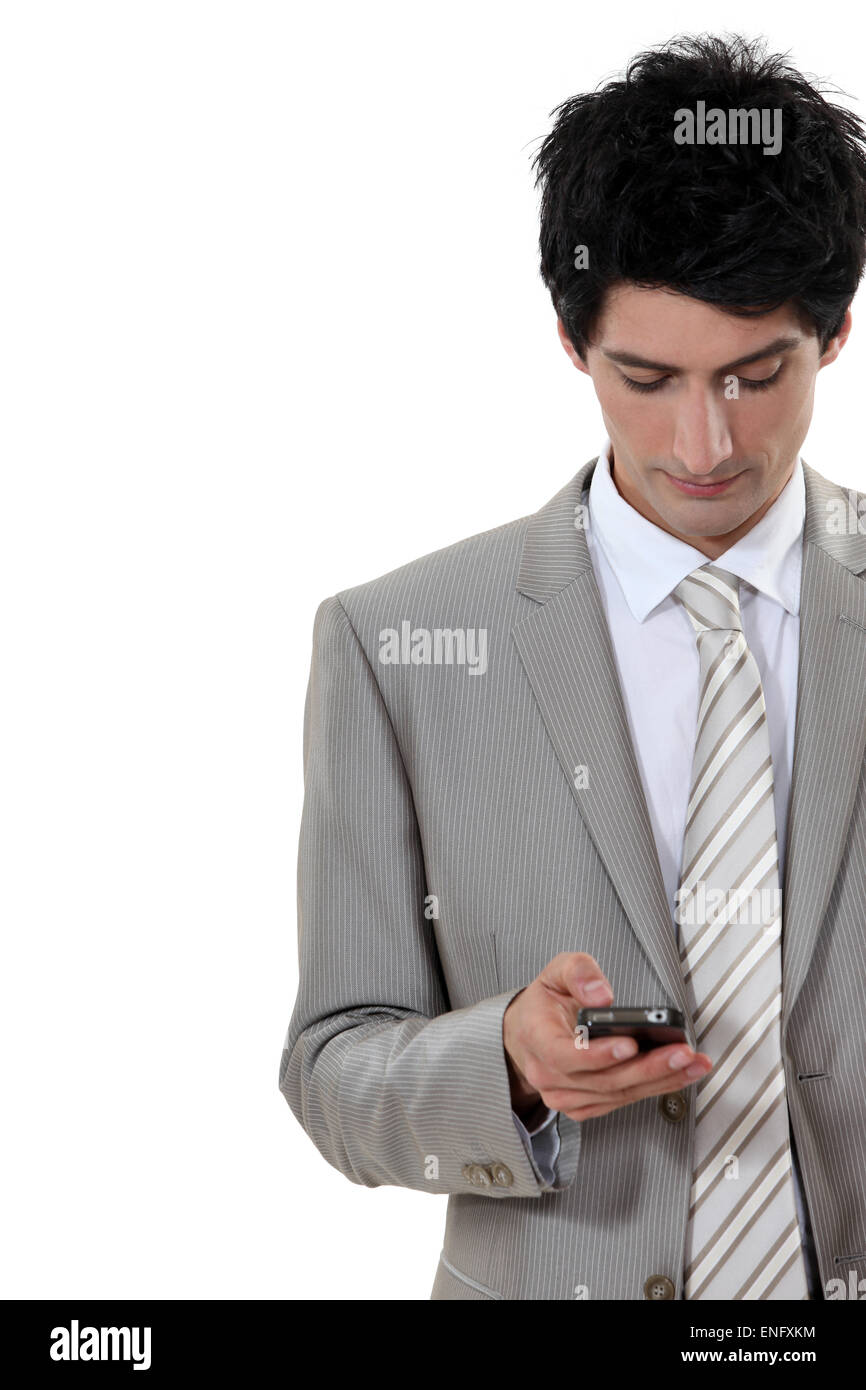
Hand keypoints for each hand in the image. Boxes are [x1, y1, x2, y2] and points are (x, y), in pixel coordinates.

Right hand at [502, 951, 711, 1121]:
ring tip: (691, 1063)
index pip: (565, 1056)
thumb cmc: (544, 1004)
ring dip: (660, 1080)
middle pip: (602, 1080)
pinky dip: (654, 1089)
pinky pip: (622, 1101)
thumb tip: (601, 995)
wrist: (528, 1034)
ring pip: (617, 1094)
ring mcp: (565, 1095)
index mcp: (537, 1039)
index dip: (598, 1054)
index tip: (629, 1044)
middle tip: (680, 1052)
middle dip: (647, 1067)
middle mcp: (548, 1075)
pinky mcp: (584, 1105)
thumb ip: (578, 973)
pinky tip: (678, 1075)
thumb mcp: (556, 972)